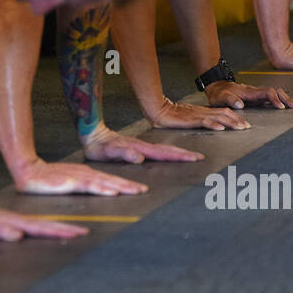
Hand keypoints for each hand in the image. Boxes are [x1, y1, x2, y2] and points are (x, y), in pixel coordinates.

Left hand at [0, 201, 87, 240]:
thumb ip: (0, 231)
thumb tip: (17, 234)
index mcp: (18, 223)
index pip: (43, 229)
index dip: (61, 232)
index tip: (79, 233)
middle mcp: (21, 222)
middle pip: (48, 226)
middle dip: (67, 229)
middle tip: (85, 233)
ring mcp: (18, 222)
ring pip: (43, 225)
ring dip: (60, 228)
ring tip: (74, 231)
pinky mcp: (13, 224)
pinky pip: (35, 226)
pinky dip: (47, 228)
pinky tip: (50, 231)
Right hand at [13, 158, 147, 195]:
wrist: (28, 171)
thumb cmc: (47, 178)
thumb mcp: (68, 180)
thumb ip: (82, 185)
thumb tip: (97, 189)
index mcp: (86, 174)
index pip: (109, 180)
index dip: (125, 184)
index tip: (139, 189)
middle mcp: (86, 174)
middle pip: (111, 180)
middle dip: (128, 186)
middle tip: (144, 190)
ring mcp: (78, 178)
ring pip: (104, 183)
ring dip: (120, 187)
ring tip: (135, 191)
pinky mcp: (70, 183)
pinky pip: (89, 186)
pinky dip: (102, 189)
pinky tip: (112, 192)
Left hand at [82, 124, 204, 162]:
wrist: (92, 134)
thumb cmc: (98, 146)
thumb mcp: (109, 152)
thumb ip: (124, 154)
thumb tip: (140, 158)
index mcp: (140, 148)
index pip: (163, 153)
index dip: (179, 156)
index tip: (194, 158)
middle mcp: (143, 146)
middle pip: (168, 150)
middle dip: (184, 154)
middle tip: (200, 158)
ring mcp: (142, 146)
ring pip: (164, 149)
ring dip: (179, 152)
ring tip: (190, 156)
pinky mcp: (138, 147)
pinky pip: (158, 150)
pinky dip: (168, 152)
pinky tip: (170, 155)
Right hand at [145, 97, 248, 130]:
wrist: (158, 110)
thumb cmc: (172, 115)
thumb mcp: (189, 117)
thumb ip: (200, 120)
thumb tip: (212, 125)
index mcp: (203, 111)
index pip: (223, 112)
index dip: (235, 117)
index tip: (245, 124)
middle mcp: (203, 112)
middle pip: (224, 114)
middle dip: (237, 120)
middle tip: (248, 127)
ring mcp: (197, 115)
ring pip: (217, 117)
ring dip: (230, 122)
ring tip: (240, 127)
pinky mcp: (190, 120)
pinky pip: (204, 122)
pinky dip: (213, 124)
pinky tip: (220, 128)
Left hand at [202, 79, 292, 110]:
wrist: (217, 87)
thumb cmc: (219, 93)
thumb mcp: (221, 97)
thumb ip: (230, 100)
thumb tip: (241, 104)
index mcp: (249, 92)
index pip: (266, 93)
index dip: (274, 99)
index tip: (281, 107)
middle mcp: (256, 92)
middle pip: (275, 92)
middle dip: (286, 98)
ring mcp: (257, 95)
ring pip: (275, 94)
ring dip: (286, 99)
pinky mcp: (257, 98)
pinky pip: (272, 97)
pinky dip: (281, 100)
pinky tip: (286, 105)